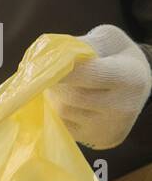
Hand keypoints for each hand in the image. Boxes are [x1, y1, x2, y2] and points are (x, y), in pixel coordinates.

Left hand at [51, 25, 151, 148]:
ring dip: (53, 98)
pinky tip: (67, 102)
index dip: (61, 70)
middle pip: (70, 97)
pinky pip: (63, 126)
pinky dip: (57, 113)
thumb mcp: (108, 40)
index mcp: (129, 77)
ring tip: (63, 87)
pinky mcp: (98, 141)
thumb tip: (48, 56)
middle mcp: (122, 107)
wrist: (138, 86)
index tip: (42, 65)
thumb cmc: (118, 56)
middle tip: (51, 74)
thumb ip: (81, 44)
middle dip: (54, 84)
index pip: (88, 75)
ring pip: (63, 113)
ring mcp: (109, 127)